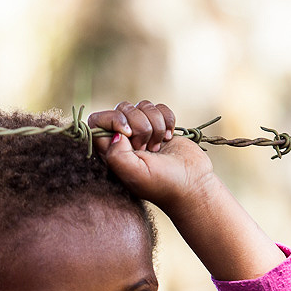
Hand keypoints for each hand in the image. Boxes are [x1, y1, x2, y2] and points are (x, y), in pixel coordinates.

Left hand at [88, 100, 214, 211]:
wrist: (193, 185)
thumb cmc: (163, 184)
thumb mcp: (134, 174)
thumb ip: (116, 155)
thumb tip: (116, 132)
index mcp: (111, 152)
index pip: (97, 121)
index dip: (113, 120)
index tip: (129, 134)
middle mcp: (124, 140)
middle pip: (122, 108)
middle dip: (140, 125)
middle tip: (147, 148)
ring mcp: (143, 131)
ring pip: (143, 105)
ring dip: (156, 125)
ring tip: (159, 147)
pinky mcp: (161, 126)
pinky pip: (159, 107)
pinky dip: (168, 120)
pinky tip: (168, 138)